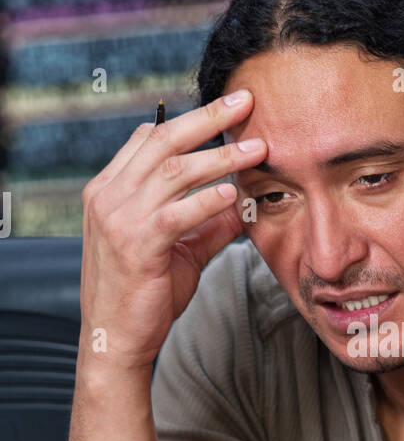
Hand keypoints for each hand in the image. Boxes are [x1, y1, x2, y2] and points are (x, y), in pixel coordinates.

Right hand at [79, 90, 266, 371]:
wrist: (116, 338)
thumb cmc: (143, 294)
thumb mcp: (178, 248)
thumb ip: (207, 222)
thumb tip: (244, 202)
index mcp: (110, 189)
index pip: (148, 138)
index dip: (190, 121)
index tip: (230, 111)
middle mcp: (109, 196)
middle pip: (163, 140)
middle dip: (208, 117)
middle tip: (245, 102)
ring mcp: (119, 219)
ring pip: (174, 171)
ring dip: (220, 156)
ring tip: (256, 148)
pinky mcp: (137, 246)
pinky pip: (175, 214)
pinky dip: (206, 200)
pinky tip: (232, 193)